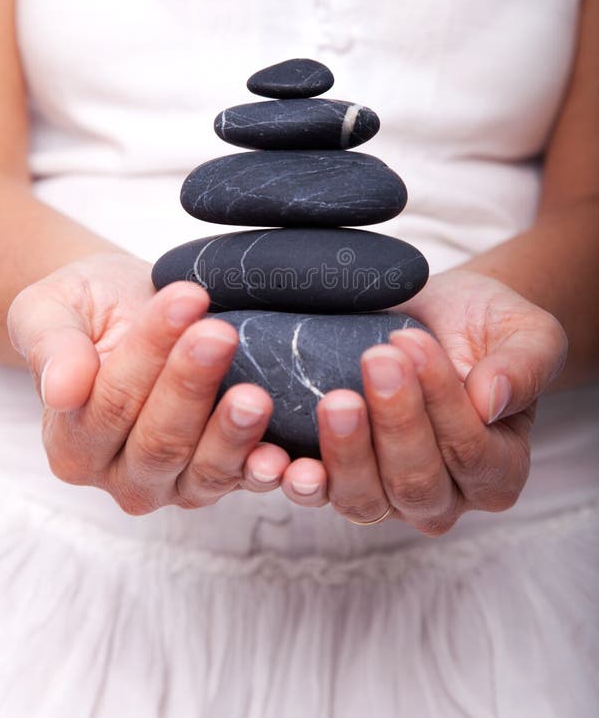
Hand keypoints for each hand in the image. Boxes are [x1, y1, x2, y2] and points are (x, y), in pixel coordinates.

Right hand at [7, 253, 289, 513]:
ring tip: (255, 395)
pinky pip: (246, 481)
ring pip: (204, 469)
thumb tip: (61, 388)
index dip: (148, 354)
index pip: (110, 402)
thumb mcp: (53, 310)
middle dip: (192, 385)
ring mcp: (175, 483)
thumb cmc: (93, 308)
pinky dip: (266, 471)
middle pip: (159, 440)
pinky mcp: (223, 478)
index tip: (184, 301)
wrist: (137, 308)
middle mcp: (120, 474)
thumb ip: (51, 347)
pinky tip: (285, 457)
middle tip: (220, 335)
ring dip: (232, 433)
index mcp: (72, 441)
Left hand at [279, 269, 567, 533]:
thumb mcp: (526, 332)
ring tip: (336, 399)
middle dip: (395, 421)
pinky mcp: (340, 480)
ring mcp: (388, 495)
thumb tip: (493, 398)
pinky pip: (319, 494)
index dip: (442, 402)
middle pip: (417, 482)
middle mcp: (445, 495)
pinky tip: (287, 455)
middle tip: (377, 359)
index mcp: (498, 469)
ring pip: (366, 499)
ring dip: (346, 451)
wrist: (435, 316)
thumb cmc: (483, 326)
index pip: (471, 451)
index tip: (414, 344)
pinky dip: (302, 480)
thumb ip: (524, 366)